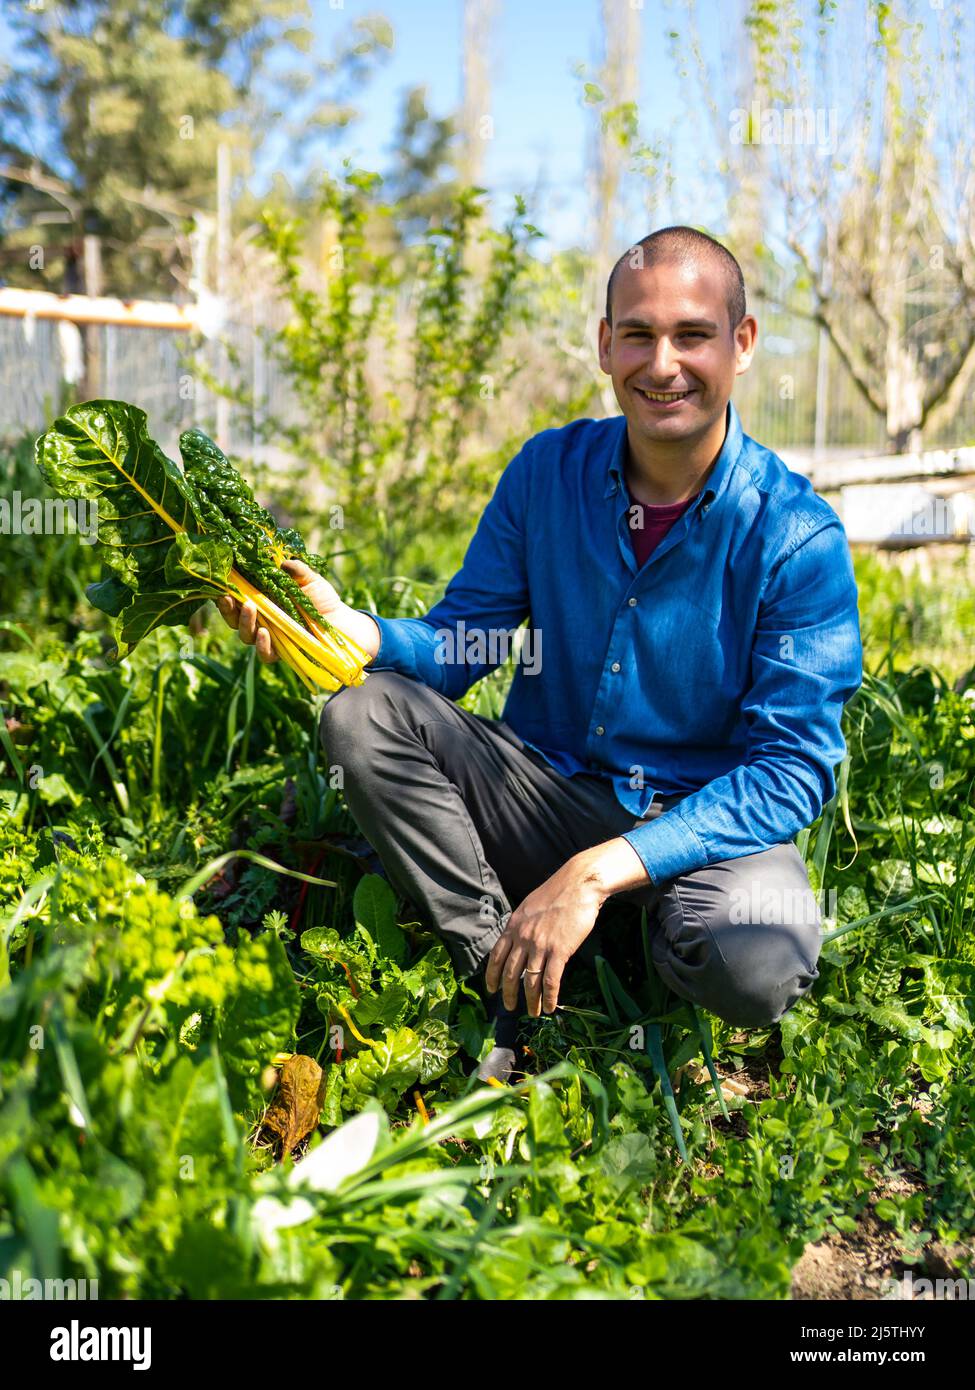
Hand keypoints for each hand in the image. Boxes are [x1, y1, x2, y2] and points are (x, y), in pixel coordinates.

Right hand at [216, 559, 342, 663]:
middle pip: (234, 617)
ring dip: (244, 622)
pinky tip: (264, 633)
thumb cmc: (321, 598)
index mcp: (262, 599)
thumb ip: (297, 569)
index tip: (221, 581)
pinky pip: (265, 654)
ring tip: (249, 609)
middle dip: (227, 608)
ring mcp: (269, 637)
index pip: (236, 597)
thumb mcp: (310, 579)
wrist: (341, 621)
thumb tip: (283, 562)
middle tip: (228, 597)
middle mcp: (261, 619)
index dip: (226, 591)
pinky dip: (262, 645)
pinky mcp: (280, 653)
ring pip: (246, 634)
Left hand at [484, 859, 604, 1016]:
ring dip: (531, 1001)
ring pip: (530, 981)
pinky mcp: (559, 951)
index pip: (496, 956)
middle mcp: (523, 938)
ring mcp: (540, 945)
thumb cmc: (558, 892)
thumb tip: (519, 939)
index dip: (492, 976)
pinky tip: (551, 1007)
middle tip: (509, 1007)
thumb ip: (522, 925)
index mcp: (514, 926)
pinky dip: (550, 997)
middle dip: (508, 994)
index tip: (491, 989)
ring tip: (533, 1012)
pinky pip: (551, 981)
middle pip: (510, 973)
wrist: (578, 884)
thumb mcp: (529, 906)